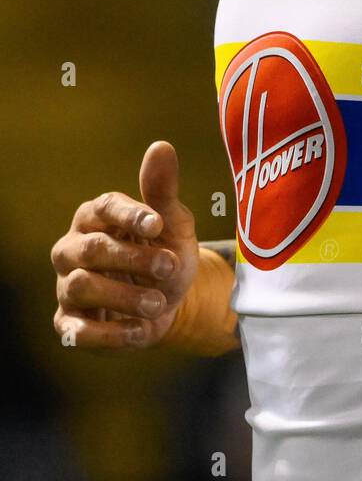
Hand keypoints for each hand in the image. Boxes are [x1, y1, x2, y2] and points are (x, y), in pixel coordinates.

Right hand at [52, 141, 198, 350]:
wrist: (171, 303)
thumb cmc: (165, 254)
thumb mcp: (173, 225)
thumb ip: (163, 191)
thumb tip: (161, 146)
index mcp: (96, 217)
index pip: (105, 207)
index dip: (130, 215)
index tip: (158, 224)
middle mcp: (74, 249)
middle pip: (93, 248)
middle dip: (133, 259)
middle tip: (169, 267)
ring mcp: (68, 287)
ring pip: (82, 286)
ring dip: (124, 296)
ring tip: (158, 303)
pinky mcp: (70, 323)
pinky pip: (77, 330)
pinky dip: (109, 334)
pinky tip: (139, 331)